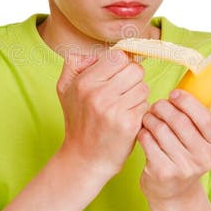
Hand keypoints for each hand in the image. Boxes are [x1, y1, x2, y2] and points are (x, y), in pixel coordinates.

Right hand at [56, 49, 149, 181]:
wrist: (84, 159)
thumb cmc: (78, 121)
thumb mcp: (65, 88)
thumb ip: (75, 63)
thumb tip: (98, 51)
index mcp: (84, 82)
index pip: (119, 56)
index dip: (123, 64)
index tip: (119, 74)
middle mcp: (98, 94)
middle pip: (135, 69)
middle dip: (133, 79)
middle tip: (123, 92)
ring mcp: (114, 110)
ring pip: (144, 87)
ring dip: (138, 96)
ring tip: (123, 107)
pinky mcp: (129, 124)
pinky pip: (146, 105)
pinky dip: (140, 111)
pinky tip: (128, 120)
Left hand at [137, 89, 210, 203]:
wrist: (174, 194)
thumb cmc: (185, 155)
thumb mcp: (200, 139)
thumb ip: (196, 117)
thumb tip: (186, 85)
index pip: (204, 117)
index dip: (187, 102)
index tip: (174, 94)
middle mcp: (204, 158)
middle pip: (180, 121)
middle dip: (164, 108)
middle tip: (156, 106)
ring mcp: (184, 167)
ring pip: (161, 130)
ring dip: (151, 119)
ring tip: (149, 118)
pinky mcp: (163, 173)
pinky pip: (148, 142)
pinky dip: (143, 133)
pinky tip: (144, 133)